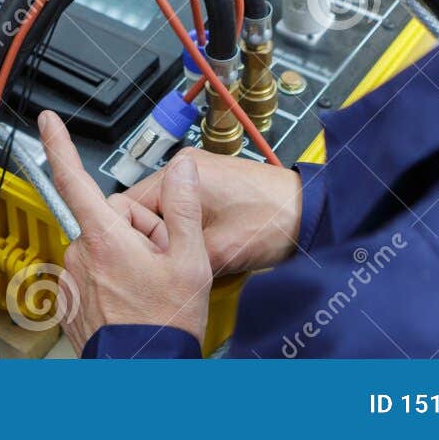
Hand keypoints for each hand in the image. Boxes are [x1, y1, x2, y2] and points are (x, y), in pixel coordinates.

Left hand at [38, 109, 212, 351]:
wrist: (144, 376)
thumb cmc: (164, 326)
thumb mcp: (190, 261)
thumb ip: (182, 208)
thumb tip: (181, 170)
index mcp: (103, 237)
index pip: (72, 178)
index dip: (57, 143)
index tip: (47, 119)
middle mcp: (79, 254)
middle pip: (109, 217)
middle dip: (139, 231)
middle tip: (163, 262)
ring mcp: (73, 279)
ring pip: (104, 246)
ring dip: (129, 257)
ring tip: (151, 286)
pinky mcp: (71, 300)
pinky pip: (95, 271)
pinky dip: (116, 278)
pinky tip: (135, 299)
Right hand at [123, 148, 303, 275]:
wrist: (311, 212)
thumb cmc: (274, 222)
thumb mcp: (218, 252)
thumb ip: (177, 260)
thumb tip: (150, 274)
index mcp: (180, 172)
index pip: (127, 205)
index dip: (128, 238)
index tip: (135, 260)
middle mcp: (186, 166)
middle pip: (143, 208)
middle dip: (150, 238)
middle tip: (162, 264)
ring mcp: (199, 173)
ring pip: (163, 211)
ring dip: (168, 235)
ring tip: (183, 257)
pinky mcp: (212, 184)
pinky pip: (182, 208)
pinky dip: (184, 228)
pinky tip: (197, 246)